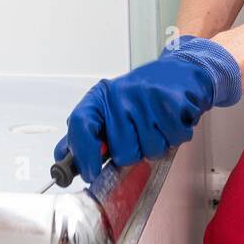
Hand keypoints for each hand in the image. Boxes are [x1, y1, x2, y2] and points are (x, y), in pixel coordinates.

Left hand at [52, 35, 241, 179]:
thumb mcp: (110, 106)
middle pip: (123, 152)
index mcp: (101, 97)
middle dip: (135, 152)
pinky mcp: (172, 102)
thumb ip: (86, 133)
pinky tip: (172, 121)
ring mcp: (146, 98)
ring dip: (158, 144)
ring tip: (158, 125)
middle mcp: (121, 95)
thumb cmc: (144, 94)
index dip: (84, 154)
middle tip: (141, 134)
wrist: (181, 70)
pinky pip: (173, 140)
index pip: (80, 124)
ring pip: (150, 150)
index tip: (91, 173)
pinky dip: (176, 136)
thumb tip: (61, 157)